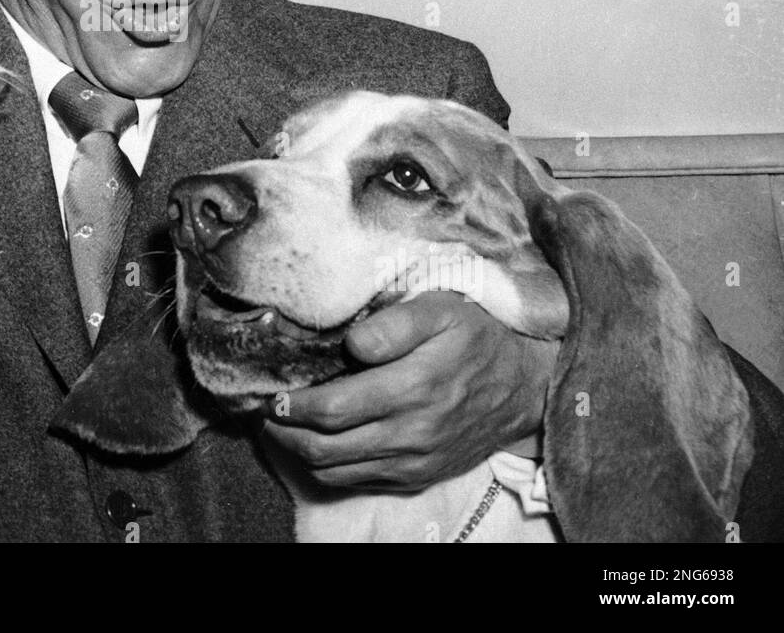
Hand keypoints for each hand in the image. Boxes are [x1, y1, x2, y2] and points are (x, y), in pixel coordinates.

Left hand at [261, 292, 557, 488]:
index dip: (293, 404)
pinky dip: (329, 468)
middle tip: (266, 410)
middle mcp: (411, 433)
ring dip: (300, 452)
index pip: (332, 409)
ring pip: (336, 471)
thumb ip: (393, 324)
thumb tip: (351, 343)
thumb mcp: (440, 309)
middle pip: (325, 448)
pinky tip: (318, 442)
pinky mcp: (418, 476)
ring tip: (283, 426)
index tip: (272, 391)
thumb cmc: (476, 338)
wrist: (525, 386)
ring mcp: (415, 461)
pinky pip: (360, 482)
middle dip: (285, 431)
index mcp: (413, 387)